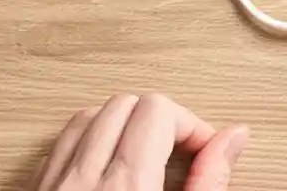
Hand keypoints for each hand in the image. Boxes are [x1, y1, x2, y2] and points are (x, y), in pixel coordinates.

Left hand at [31, 94, 248, 190]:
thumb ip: (211, 179)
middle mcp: (82, 181)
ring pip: (87, 117)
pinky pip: (59, 146)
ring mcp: (52, 187)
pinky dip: (86, 145)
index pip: (157, 108)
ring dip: (120, 127)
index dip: (190, 124)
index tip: (202, 149)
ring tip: (144, 158)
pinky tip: (107, 168)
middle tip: (178, 155)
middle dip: (157, 121)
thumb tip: (234, 137)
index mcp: (126, 185)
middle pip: (124, 104)